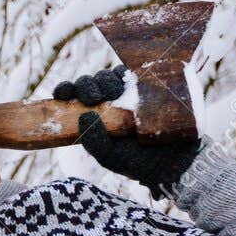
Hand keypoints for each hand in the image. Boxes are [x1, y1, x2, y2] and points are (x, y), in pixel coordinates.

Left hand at [55, 65, 202, 197]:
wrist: (172, 161)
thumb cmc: (137, 162)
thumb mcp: (110, 157)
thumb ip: (94, 141)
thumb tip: (83, 116)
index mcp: (91, 116)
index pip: (72, 97)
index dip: (65, 89)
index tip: (62, 93)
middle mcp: (105, 102)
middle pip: (89, 82)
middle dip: (87, 85)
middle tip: (94, 97)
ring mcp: (125, 94)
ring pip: (108, 75)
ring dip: (106, 80)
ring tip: (114, 92)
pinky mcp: (144, 88)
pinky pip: (132, 73)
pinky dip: (126, 73)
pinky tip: (126, 80)